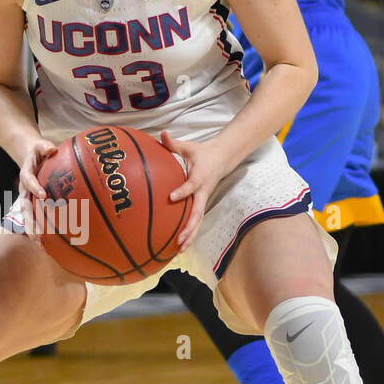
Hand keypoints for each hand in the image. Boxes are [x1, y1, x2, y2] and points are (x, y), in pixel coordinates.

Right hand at [17, 136, 58, 240]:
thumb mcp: (40, 146)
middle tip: (38, 234)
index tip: (43, 195)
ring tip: (42, 246)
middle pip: (24, 208)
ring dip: (34, 232)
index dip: (34, 188)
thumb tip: (52, 148)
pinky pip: (35, 220)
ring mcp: (27, 200)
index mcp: (26, 175)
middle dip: (30, 222)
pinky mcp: (33, 206)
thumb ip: (44, 146)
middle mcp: (24, 191)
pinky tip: (49, 246)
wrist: (30, 159)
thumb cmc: (39, 152)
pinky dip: (40, 233)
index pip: (28, 181)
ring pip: (28, 219)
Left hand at [161, 131, 230, 250]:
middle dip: (189, 227)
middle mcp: (203, 192)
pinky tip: (179, 247)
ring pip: (198, 222)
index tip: (172, 197)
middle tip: (178, 239)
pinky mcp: (202, 205)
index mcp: (200, 177)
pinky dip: (189, 234)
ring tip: (179, 250)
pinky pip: (196, 222)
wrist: (222, 159)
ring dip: (190, 236)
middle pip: (198, 213)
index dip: (183, 191)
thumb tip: (161, 134)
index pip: (192, 185)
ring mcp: (203, 201)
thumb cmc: (201, 153)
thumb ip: (173, 143)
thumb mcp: (188, 146)